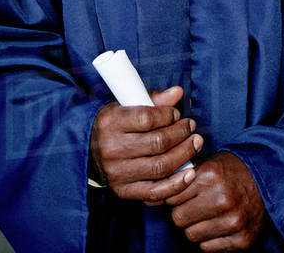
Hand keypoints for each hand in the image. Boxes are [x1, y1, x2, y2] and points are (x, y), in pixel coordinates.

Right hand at [89, 86, 203, 203]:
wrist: (88, 152)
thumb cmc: (113, 125)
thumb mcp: (125, 106)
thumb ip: (153, 99)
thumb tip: (178, 92)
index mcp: (110, 122)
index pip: (147, 118)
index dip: (168, 116)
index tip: (177, 114)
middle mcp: (112, 148)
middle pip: (158, 143)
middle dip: (181, 134)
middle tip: (192, 128)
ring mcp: (117, 172)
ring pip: (160, 166)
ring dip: (184, 155)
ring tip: (195, 144)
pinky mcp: (124, 190)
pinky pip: (155, 191)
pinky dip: (176, 184)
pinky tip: (190, 173)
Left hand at [165, 151, 265, 250]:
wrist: (268, 181)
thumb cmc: (232, 172)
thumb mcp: (207, 165)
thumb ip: (178, 180)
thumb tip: (148, 198)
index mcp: (210, 176)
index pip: (171, 196)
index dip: (175, 196)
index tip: (184, 194)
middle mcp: (221, 198)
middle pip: (178, 218)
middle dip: (183, 213)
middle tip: (196, 205)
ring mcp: (233, 221)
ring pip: (191, 235)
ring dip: (196, 227)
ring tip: (209, 214)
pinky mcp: (241, 239)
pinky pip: (207, 247)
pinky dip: (210, 239)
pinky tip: (219, 225)